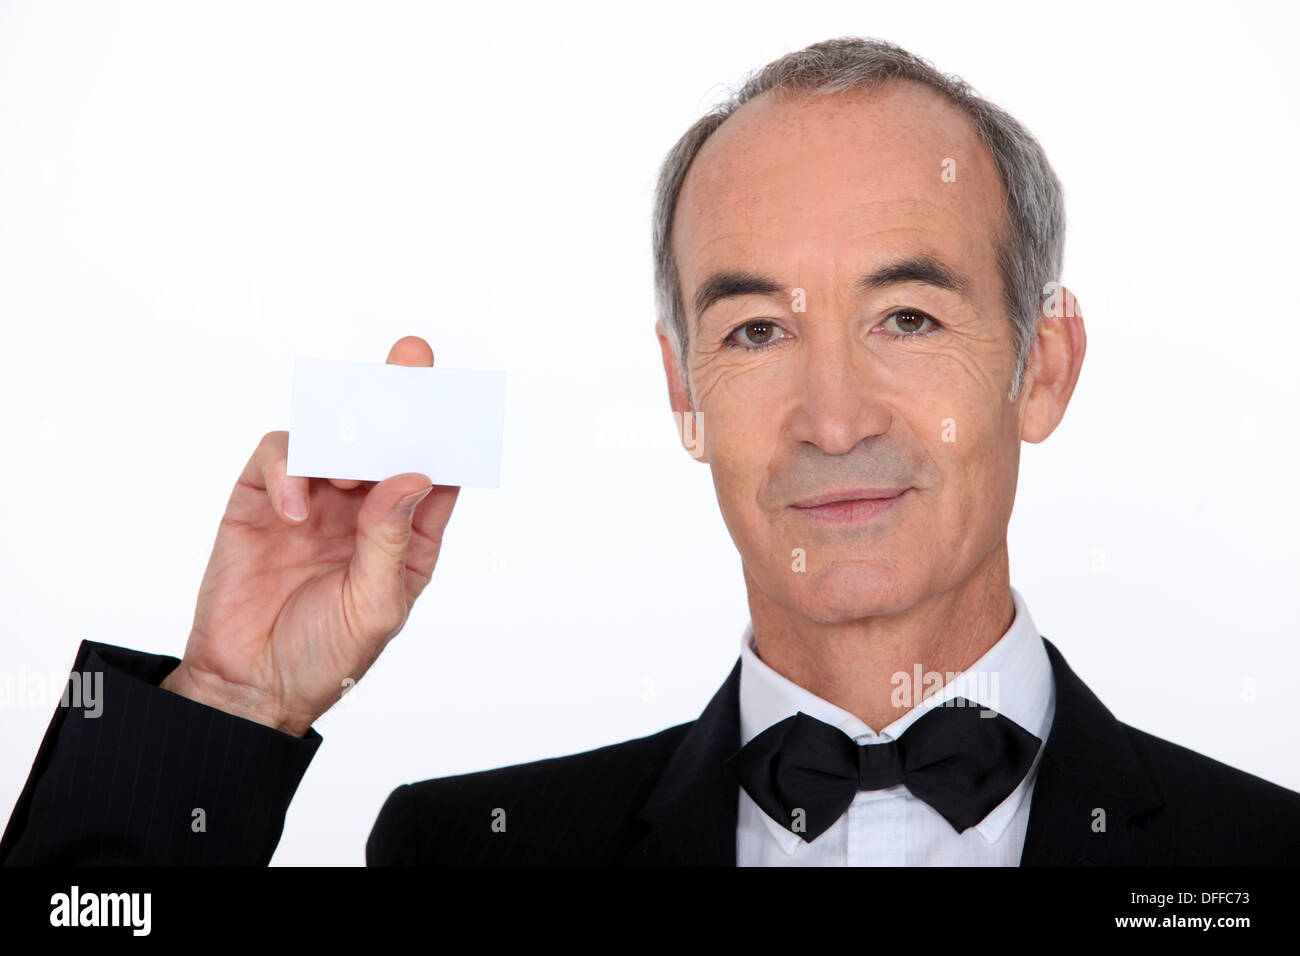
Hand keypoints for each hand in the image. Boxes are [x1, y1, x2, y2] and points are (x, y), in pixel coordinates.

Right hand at [161, 336, 459, 736]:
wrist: (251, 684)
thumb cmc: (325, 655)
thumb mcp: (375, 605)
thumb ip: (390, 539)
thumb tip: (413, 475)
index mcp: (406, 533)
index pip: (432, 470)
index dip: (445, 432)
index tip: (458, 398)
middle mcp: (363, 508)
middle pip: (383, 438)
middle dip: (398, 397)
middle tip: (410, 357)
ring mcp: (312, 499)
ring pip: (330, 437)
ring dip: (342, 439)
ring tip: (347, 476)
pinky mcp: (261, 500)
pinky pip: (279, 458)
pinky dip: (288, 471)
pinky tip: (294, 511)